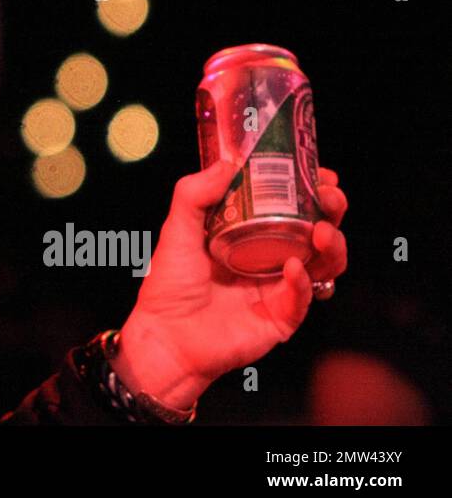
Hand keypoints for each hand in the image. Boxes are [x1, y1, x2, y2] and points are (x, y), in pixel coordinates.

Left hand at [112, 162, 348, 408]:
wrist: (165, 334)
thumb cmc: (170, 285)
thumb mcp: (178, 229)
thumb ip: (194, 194)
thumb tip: (226, 163)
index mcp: (252, 235)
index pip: (292, 207)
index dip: (311, 190)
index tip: (320, 173)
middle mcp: (271, 260)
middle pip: (319, 231)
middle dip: (332, 211)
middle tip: (330, 197)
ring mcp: (280, 289)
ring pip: (324, 264)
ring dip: (331, 245)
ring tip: (321, 231)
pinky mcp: (281, 318)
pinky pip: (303, 298)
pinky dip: (302, 282)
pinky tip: (294, 268)